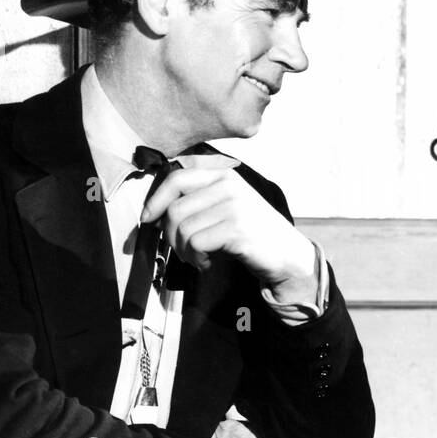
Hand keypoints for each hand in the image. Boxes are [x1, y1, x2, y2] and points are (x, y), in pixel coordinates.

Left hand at [140, 168, 316, 301]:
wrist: (287, 255)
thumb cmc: (253, 233)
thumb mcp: (226, 206)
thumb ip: (196, 202)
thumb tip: (153, 213)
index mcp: (224, 174)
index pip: (176, 178)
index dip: (155, 200)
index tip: (148, 220)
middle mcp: (229, 185)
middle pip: (175, 208)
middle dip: (170, 235)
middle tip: (182, 250)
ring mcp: (235, 206)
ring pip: (183, 228)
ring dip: (183, 251)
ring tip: (197, 258)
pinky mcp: (237, 229)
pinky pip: (196, 243)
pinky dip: (196, 258)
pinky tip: (207, 263)